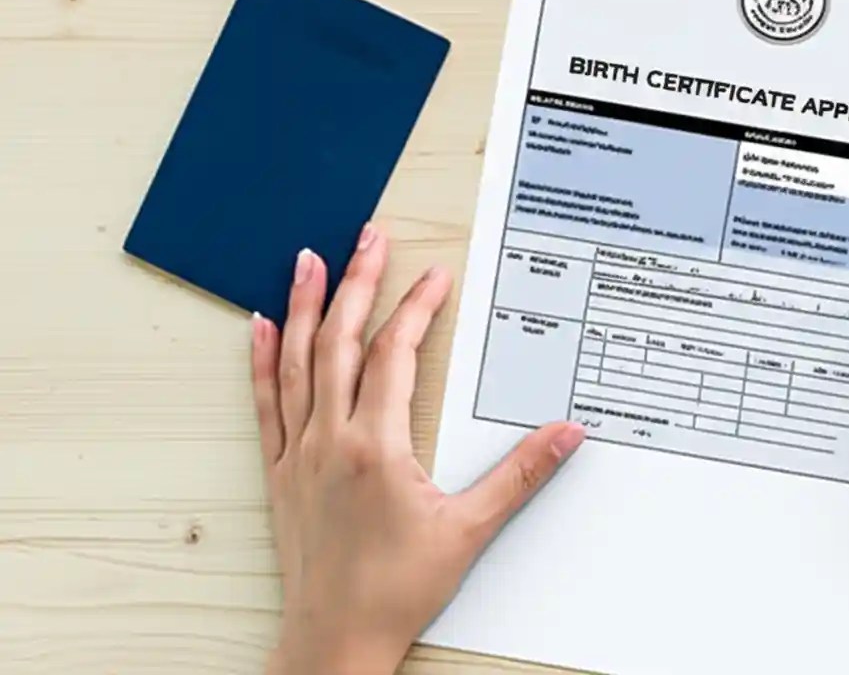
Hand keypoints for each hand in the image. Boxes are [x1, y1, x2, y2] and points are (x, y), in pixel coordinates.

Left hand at [249, 224, 585, 674]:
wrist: (335, 640)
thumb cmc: (395, 591)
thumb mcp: (469, 531)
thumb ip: (520, 476)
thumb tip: (564, 435)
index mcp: (375, 446)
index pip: (396, 353)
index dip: (416, 307)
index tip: (433, 276)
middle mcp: (329, 440)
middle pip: (342, 342)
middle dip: (358, 282)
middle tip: (369, 238)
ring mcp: (298, 453)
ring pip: (296, 361)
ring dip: (305, 306)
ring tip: (311, 260)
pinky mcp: (279, 472)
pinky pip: (265, 403)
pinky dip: (261, 360)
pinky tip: (260, 327)